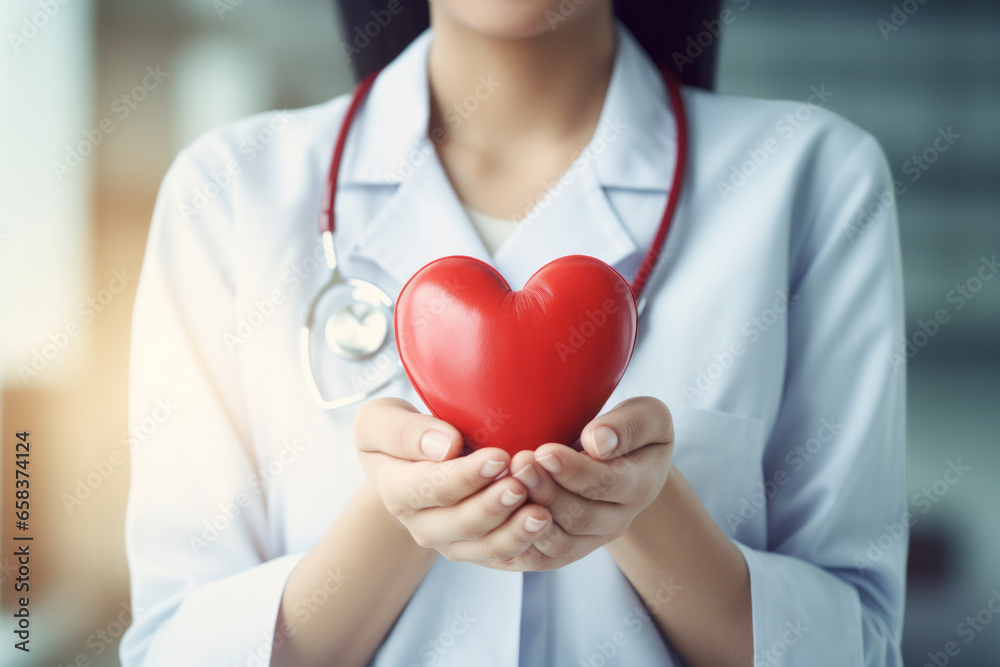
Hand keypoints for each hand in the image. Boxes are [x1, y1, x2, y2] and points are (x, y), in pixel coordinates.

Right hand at [354, 398, 552, 566]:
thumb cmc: (402, 435)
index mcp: (398, 491)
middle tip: (521, 484)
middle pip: (462, 523)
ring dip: (515, 532)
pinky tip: (547, 528)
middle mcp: (424, 525)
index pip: (431, 488)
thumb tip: (443, 446)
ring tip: (542, 512)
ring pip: (486, 546)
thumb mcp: (382, 420)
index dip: (465, 476)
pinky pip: (505, 558)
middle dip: (493, 506)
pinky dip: (527, 545)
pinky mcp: (480, 550)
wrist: (411, 467)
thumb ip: (403, 431)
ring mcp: (453, 543)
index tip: (497, 457)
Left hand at [505, 397, 673, 569]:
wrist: (618, 462)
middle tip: (519, 464)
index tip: (545, 451)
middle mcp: (618, 519)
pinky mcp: (568, 550)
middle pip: (581, 517)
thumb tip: (598, 442)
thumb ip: (628, 426)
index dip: (575, 471)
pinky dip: (521, 543)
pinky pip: (544, 559)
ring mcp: (592, 539)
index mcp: (640, 484)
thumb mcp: (644, 415)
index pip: (608, 484)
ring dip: (530, 517)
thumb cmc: (625, 430)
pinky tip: (501, 517)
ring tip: (507, 484)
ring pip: (560, 542)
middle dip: (547, 492)